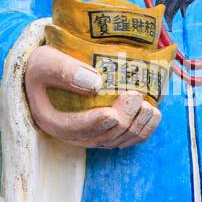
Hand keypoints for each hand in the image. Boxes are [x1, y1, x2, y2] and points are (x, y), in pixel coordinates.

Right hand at [25, 44, 161, 148]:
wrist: (54, 71)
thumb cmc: (49, 64)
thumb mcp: (47, 60)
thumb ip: (65, 69)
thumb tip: (95, 84)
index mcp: (52, 120)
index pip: (73, 129)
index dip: (94, 125)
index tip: (112, 115)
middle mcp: (73, 134)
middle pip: (101, 137)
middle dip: (122, 121)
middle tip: (135, 97)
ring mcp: (92, 135)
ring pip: (117, 141)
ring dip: (135, 126)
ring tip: (147, 106)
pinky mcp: (108, 132)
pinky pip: (127, 140)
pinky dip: (143, 130)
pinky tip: (154, 114)